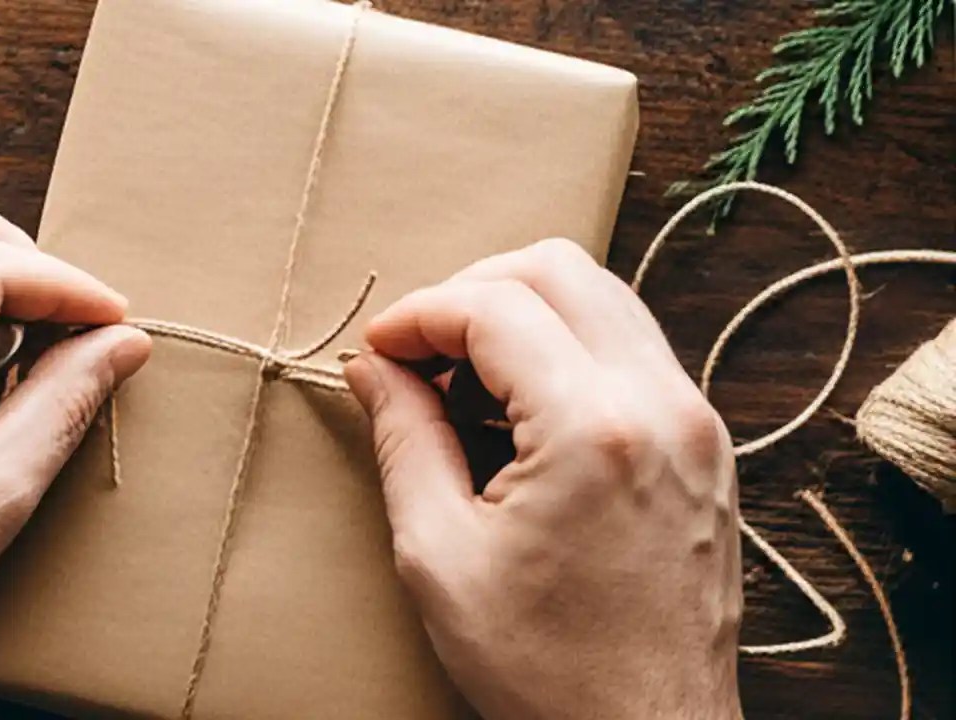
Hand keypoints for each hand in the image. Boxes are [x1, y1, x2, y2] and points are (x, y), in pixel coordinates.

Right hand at [344, 239, 741, 719]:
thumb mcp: (440, 556)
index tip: (378, 350)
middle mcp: (661, 405)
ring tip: (464, 382)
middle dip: (471, 290)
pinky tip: (520, 408)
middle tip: (419, 350)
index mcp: (593, 430)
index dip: (418, 314)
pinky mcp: (705, 443)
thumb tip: (372, 368)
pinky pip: (630, 345)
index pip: (494, 306)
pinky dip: (565, 346)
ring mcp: (696, 420)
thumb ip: (403, 438)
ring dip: (520, 313)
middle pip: (558, 269)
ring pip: (601, 295)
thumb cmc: (548, 670)